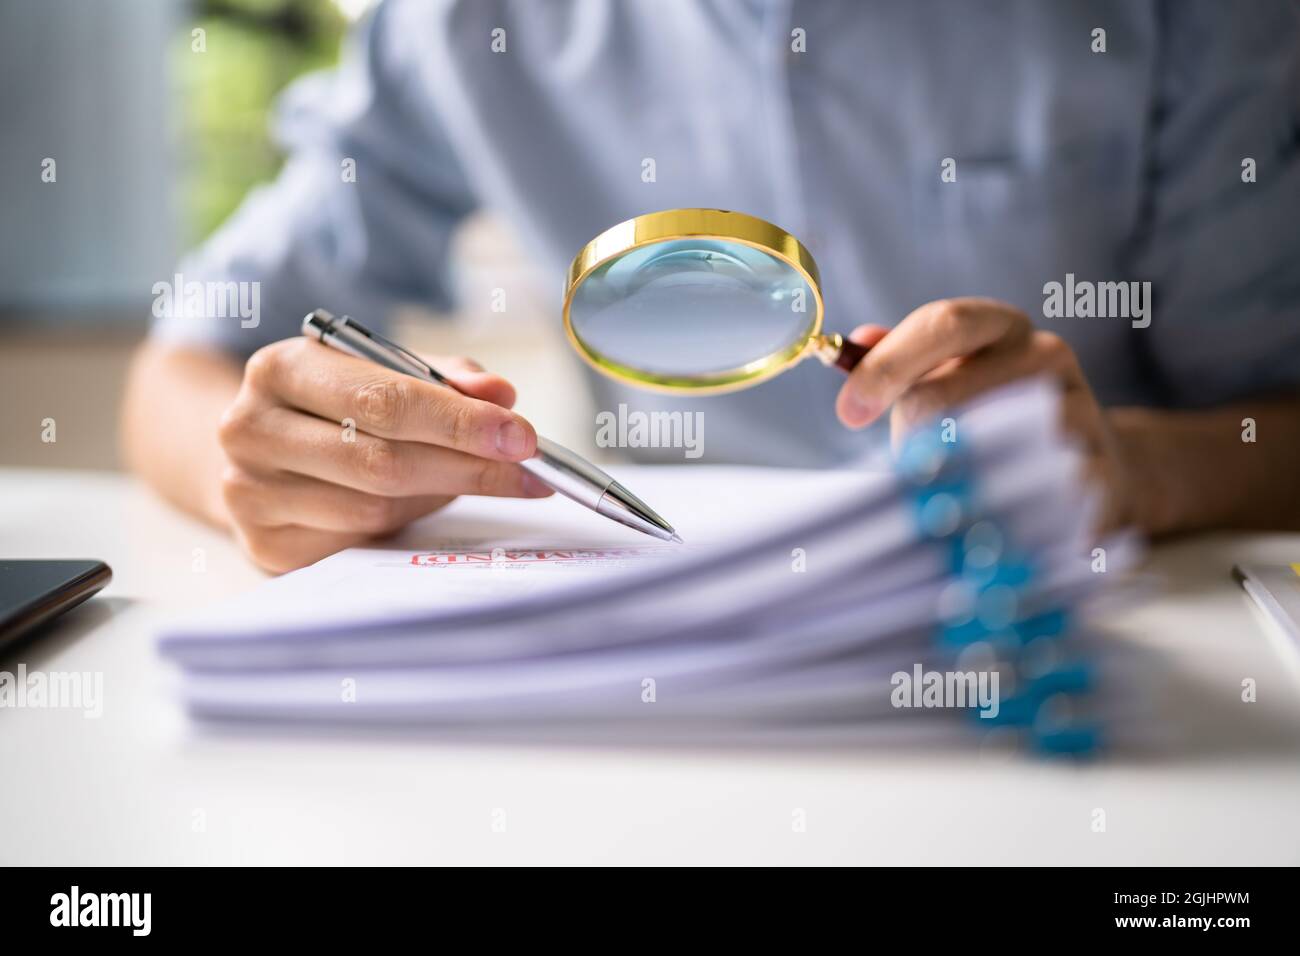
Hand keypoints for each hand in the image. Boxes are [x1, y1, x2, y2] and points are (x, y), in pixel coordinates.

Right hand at [216, 337, 551, 571]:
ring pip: (374, 508)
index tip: (521, 437)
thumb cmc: (334, 405)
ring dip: (440, 496)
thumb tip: (500, 397)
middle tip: (529, 473)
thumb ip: (444, 379)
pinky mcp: (266, 545)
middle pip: (381, 461)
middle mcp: (252, 429)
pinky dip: (404, 527)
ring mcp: (251, 494)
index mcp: (280, 369)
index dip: (460, 422)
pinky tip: (425, 506)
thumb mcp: (381, 371)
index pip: (384, 400)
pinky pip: (357, 544)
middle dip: (467, 467)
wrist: (258, 448)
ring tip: (476, 480)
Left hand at [835, 297, 1128, 528]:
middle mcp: (1044, 354)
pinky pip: (1012, 498)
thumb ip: (900, 361)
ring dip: (943, 480)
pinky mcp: (1094, 470)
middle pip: (942, 395)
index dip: (887, 365)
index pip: (942, 324)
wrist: (1092, 463)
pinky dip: (986, 514)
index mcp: (1001, 325)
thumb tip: (857, 342)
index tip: (849, 411)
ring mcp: (1076, 410)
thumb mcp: (950, 375)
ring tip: (951, 491)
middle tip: (906, 465)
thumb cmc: (994, 417)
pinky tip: (984, 518)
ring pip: (974, 452)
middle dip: (906, 436)